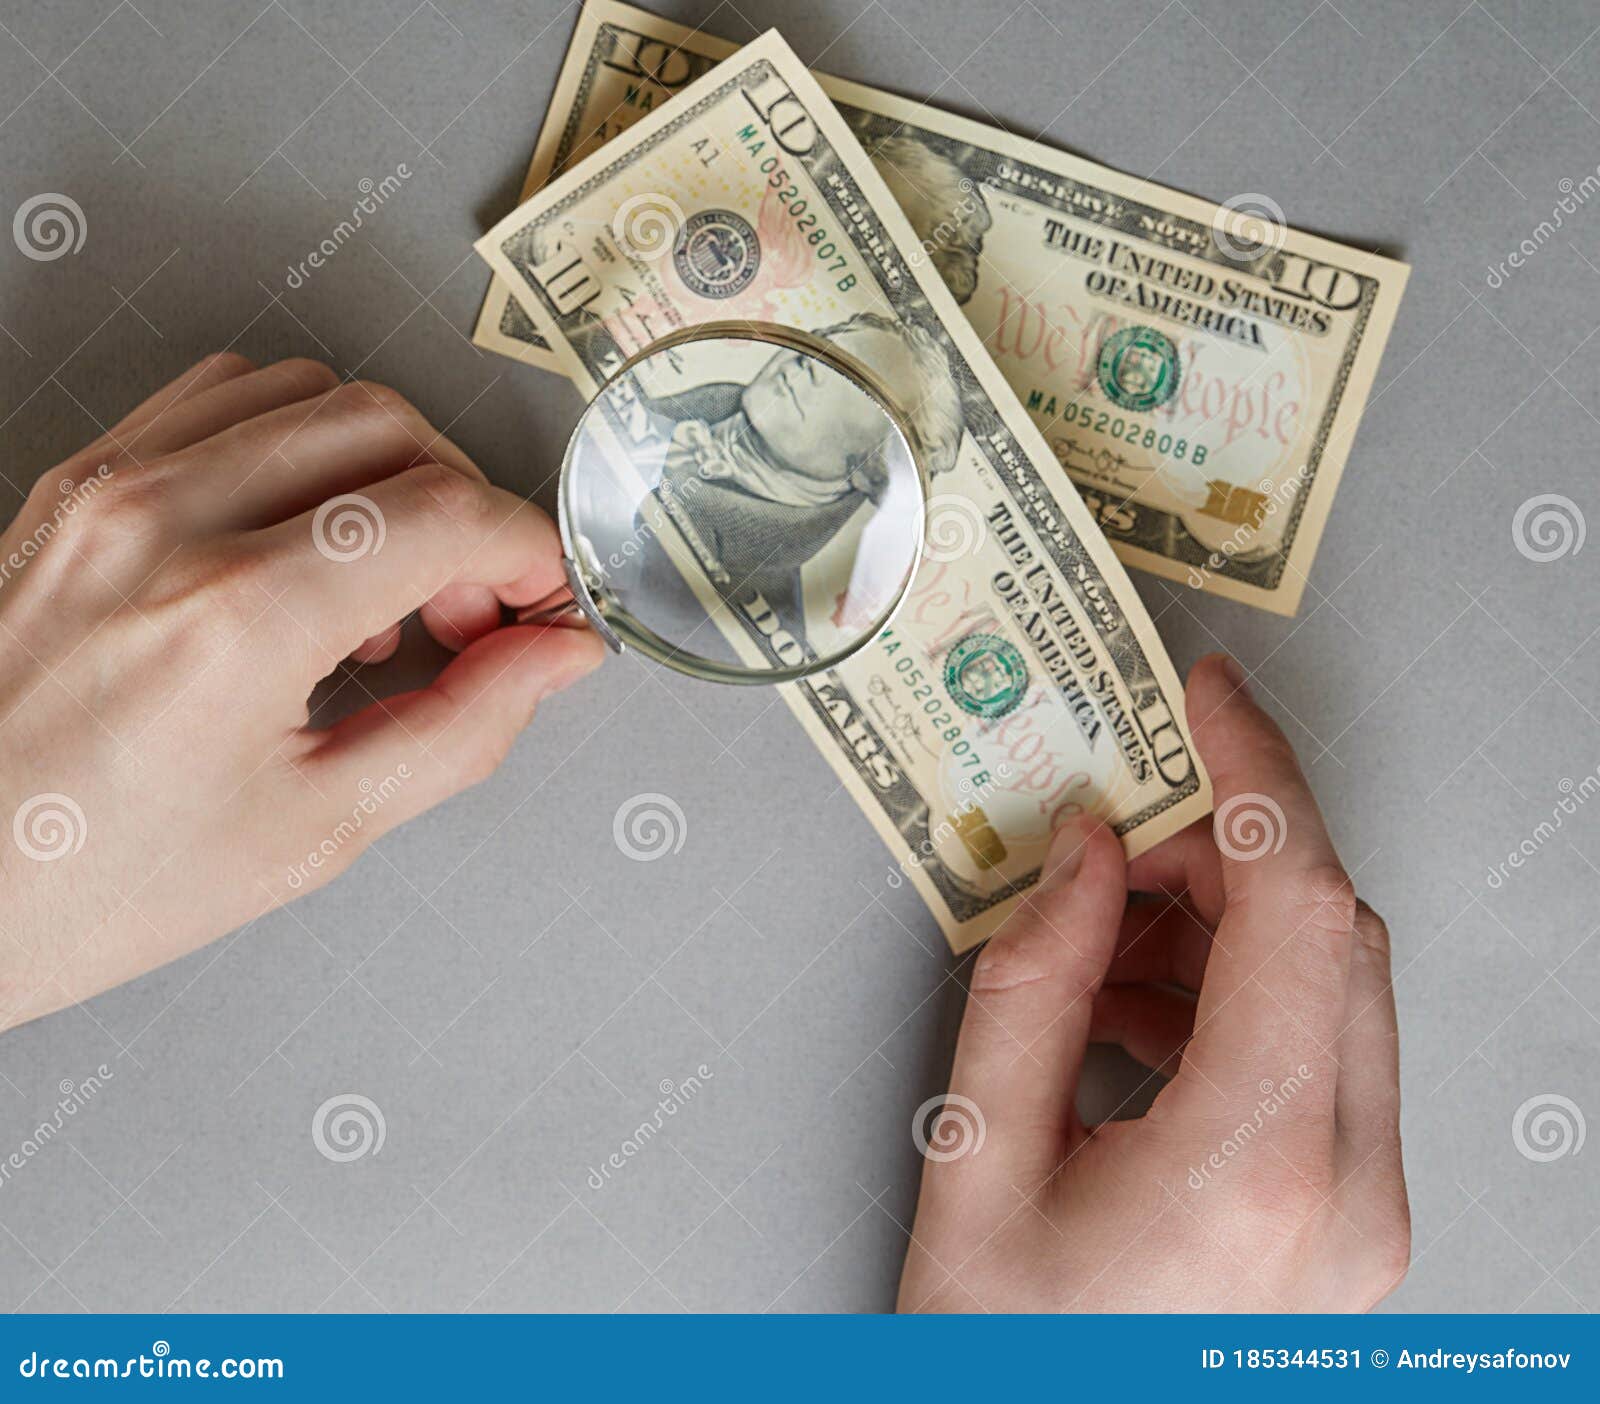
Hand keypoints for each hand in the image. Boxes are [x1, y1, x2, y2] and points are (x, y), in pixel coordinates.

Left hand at [0, 354, 603, 1031]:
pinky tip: (303, 537)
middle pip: (388, 427)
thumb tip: (550, 658)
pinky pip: (219, 399)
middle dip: (466, 508)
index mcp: (234, 618)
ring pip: (308, 393)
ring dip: (386, 469)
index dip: (527, 553)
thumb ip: (460, 728)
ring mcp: (107, 487)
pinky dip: (297, 444)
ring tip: (381, 581)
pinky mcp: (74, 484)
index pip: (444, 513)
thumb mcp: (313, 831)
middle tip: (468, 609)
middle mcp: (165, 520)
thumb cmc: (90, 883)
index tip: (541, 604)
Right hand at [898, 654, 1406, 1311]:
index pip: (1296, 904)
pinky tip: (1132, 1016)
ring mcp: (1368, 1215)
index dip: (1252, 776)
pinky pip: (1320, 1055)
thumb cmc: (1008, 1356)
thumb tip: (1080, 853)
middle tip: (1115, 839)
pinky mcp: (1354, 1221)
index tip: (1206, 700)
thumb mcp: (979, 1153)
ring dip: (1224, 930)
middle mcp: (1349, 1190)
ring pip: (1334, 988)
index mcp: (1257, 1165)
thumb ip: (1029, 980)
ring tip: (1101, 945)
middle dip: (1223, 856)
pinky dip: (1235, 1000)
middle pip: (1331, 934)